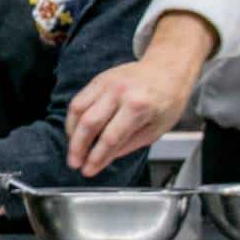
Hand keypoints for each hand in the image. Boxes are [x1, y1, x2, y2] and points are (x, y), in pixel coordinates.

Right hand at [65, 57, 197, 177]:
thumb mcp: (156, 129)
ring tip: (74, 149)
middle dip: (78, 148)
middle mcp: (120, 92)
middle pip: (89, 123)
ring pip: (78, 109)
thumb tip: (105, 158)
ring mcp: (107, 83)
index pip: (110, 138)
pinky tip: (76, 131)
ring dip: (72, 133)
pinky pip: (78, 100)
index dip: (97, 157)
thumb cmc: (167, 99)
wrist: (167, 69)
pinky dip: (73, 118)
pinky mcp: (99, 79)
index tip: (89, 170)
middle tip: (74, 163)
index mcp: (139, 106)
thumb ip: (129, 144)